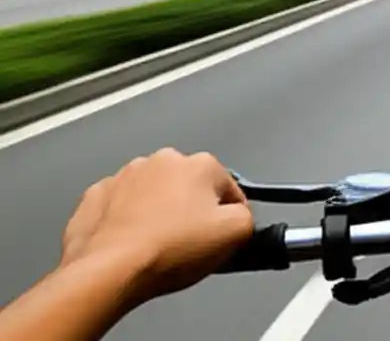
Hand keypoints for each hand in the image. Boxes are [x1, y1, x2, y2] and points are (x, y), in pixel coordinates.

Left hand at [60, 148, 252, 305]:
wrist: (110, 271)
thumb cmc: (167, 250)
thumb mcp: (237, 234)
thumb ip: (248, 217)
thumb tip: (240, 217)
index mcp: (200, 164)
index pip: (230, 189)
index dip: (231, 216)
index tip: (223, 236)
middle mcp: (162, 162)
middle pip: (190, 188)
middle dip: (192, 211)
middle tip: (190, 244)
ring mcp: (125, 176)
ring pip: (154, 195)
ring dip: (159, 214)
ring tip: (159, 247)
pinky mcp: (97, 196)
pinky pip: (121, 207)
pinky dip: (128, 222)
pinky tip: (132, 244)